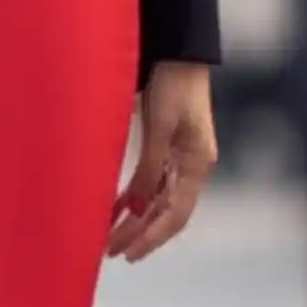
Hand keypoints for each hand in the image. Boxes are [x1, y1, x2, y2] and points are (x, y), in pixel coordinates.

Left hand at [105, 60, 216, 261]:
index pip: (176, 213)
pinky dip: (133, 196)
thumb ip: (150, 167)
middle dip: (138, 233)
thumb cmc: (172, 85)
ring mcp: (181, 158)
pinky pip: (150, 181)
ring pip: (156, 199)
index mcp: (198, 164)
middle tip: (110, 252)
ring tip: (107, 237)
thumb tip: (139, 206)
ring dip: (133, 218)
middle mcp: (192, 166)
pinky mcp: (167, 147)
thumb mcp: (159, 127)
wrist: (177, 52)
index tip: (129, 253)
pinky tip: (114, 208)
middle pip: (165, 211)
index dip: (152, 236)